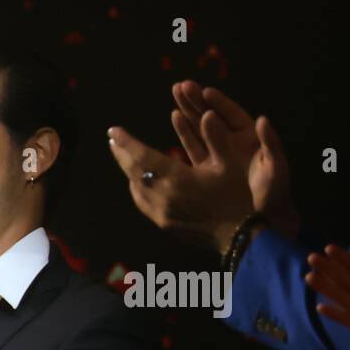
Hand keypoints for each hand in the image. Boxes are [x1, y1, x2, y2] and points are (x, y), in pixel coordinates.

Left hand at [108, 83, 259, 251]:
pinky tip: (138, 180)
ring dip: (128, 170)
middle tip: (113, 140)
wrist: (237, 235)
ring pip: (135, 187)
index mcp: (177, 179)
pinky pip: (142, 201)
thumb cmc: (236, 196)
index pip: (143, 157)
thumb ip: (216, 138)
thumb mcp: (230, 164)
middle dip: (122, 154)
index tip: (113, 131)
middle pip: (134, 172)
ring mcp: (160, 212)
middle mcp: (162, 196)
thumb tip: (205, 114)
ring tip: (124, 156)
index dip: (127, 142)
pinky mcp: (162, 223)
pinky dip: (137, 186)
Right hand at [170, 81, 297, 236]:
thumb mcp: (275, 167)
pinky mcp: (205, 169)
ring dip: (188, 111)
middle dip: (198, 100)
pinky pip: (192, 146)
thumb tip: (262, 120)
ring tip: (174, 93)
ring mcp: (217, 155)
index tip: (206, 91)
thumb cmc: (273, 192)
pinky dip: (183, 132)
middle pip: (212, 116)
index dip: (219, 103)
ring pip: (200, 128)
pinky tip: (174, 117)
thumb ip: (270, 143)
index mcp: (250, 139)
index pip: (233, 115)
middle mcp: (232, 143)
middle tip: (182, 85)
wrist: (261, 218)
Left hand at [307, 245, 349, 347]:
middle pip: (347, 279)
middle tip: (311, 257)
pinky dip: (335, 314)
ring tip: (308, 277)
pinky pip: (347, 320)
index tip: (328, 248)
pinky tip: (320, 308)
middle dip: (330, 268)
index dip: (344, 258)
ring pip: (343, 297)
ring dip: (326, 287)